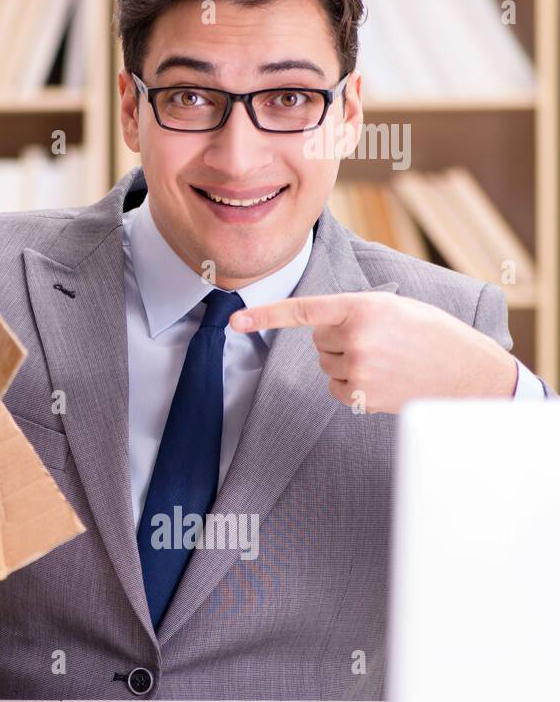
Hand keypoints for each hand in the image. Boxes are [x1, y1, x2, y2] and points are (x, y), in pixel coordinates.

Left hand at [229, 291, 517, 412]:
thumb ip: (353, 310)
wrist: (467, 371)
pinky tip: (382, 379)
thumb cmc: (430, 333)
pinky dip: (352, 386)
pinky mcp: (361, 395)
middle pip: (318, 341)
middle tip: (380, 341)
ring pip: (327, 365)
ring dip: (348, 363)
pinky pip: (335, 388)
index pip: (303, 311)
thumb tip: (315, 327)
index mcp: (361, 307)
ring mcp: (358, 368)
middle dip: (340, 341)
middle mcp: (355, 337)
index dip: (265, 316)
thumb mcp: (393, 306)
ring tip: (387, 360)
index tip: (233, 321)